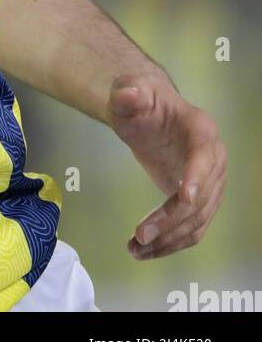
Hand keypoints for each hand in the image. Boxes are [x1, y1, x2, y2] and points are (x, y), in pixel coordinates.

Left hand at [106, 73, 226, 260]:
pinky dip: (171, 242)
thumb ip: (128, 93)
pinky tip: (146, 250)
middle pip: (200, 196)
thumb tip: (129, 94)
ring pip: (197, 219)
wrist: (149, 113)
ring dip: (169, 238)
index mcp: (201, 128)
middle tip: (140, 234)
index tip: (182, 197)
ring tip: (136, 248)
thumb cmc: (140, 101)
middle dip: (171, 218)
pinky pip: (192, 227)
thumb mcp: (129, 91)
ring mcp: (211, 183)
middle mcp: (214, 158)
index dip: (195, 176)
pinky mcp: (201, 201)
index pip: (204, 155)